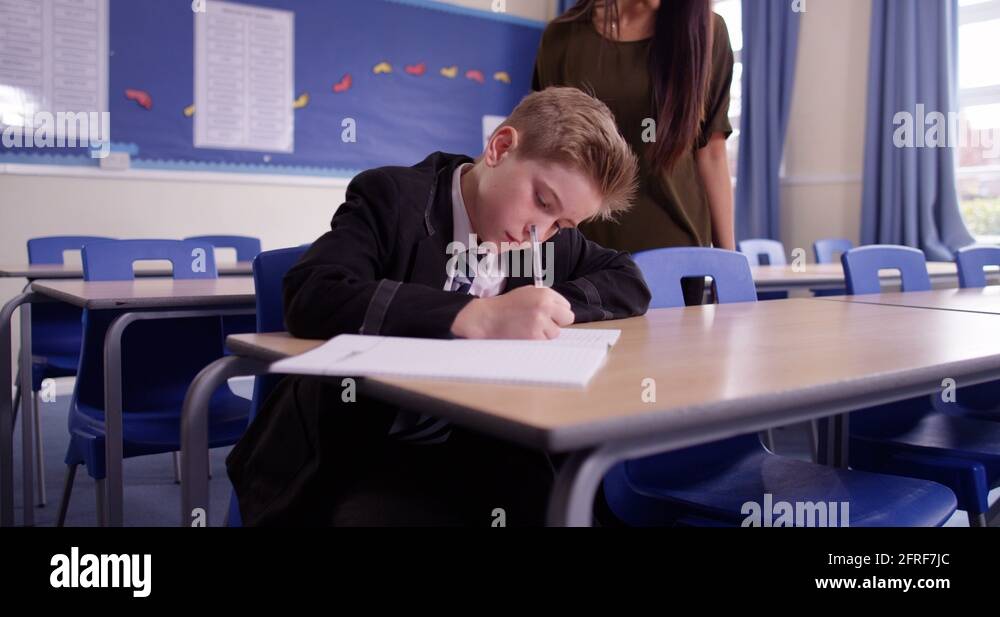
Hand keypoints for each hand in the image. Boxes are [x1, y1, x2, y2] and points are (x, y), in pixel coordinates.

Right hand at [450, 286, 574, 339]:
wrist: (487, 318)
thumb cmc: (506, 307)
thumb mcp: (528, 293)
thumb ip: (546, 299)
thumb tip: (562, 311)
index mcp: (545, 293)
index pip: (566, 306)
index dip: (557, 312)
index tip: (548, 315)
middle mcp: (545, 305)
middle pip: (568, 318)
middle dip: (557, 322)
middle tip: (542, 324)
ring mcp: (540, 321)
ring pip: (556, 333)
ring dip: (545, 333)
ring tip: (529, 328)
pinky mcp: (535, 336)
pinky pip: (545, 342)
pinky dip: (537, 341)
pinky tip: (525, 334)